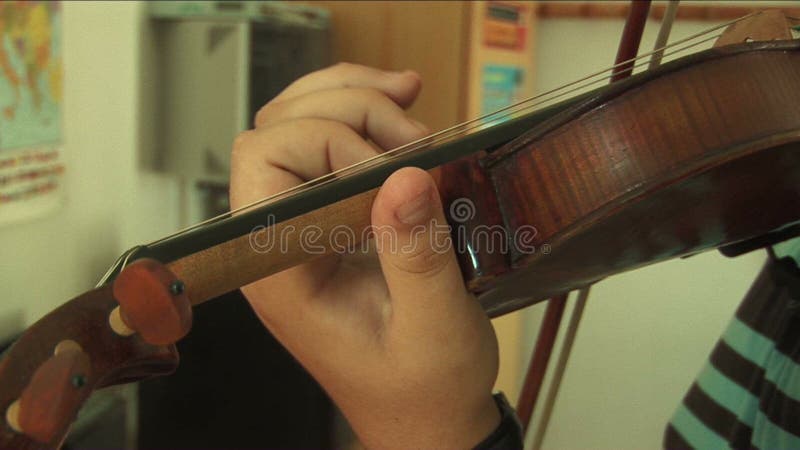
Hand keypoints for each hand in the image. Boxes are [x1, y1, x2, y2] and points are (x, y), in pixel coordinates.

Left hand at [229, 63, 499, 448]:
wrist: (426, 415)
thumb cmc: (423, 389)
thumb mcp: (434, 330)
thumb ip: (417, 258)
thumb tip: (406, 177)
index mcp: (281, 272)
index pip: (262, 161)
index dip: (329, 146)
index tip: (395, 172)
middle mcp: (279, 242)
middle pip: (278, 128)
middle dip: (352, 113)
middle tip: (417, 141)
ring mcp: (302, 228)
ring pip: (298, 123)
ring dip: (356, 101)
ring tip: (411, 107)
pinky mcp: (331, 221)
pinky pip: (326, 145)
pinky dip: (363, 116)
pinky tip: (401, 112)